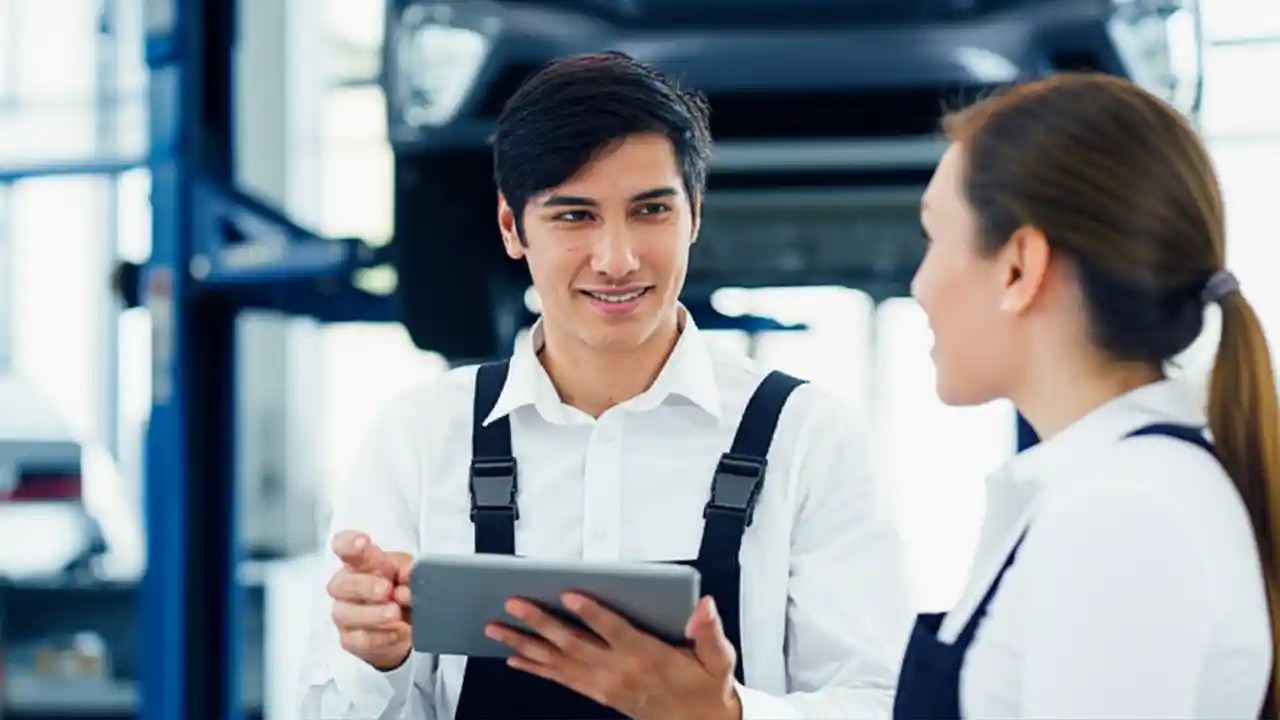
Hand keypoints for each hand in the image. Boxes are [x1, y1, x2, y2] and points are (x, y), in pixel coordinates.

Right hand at [327, 530, 414, 670]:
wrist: (403, 624)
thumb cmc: (399, 588)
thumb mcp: (408, 572)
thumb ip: (408, 569)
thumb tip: (410, 573)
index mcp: (359, 563)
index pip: (343, 546)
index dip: (348, 543)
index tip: (363, 543)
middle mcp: (346, 586)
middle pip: (341, 583)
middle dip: (364, 586)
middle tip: (386, 589)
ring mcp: (345, 613)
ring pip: (347, 614)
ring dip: (373, 614)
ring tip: (395, 613)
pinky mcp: (350, 639)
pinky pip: (360, 639)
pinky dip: (380, 636)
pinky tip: (397, 632)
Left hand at [486, 593, 741, 719]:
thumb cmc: (705, 686)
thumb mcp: (718, 659)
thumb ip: (709, 632)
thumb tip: (704, 605)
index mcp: (647, 656)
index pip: (615, 631)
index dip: (591, 613)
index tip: (569, 594)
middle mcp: (619, 671)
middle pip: (574, 643)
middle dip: (541, 622)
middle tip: (515, 603)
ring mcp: (603, 685)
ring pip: (558, 661)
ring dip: (525, 644)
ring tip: (497, 628)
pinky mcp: (597, 693)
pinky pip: (560, 679)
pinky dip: (535, 667)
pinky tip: (513, 657)